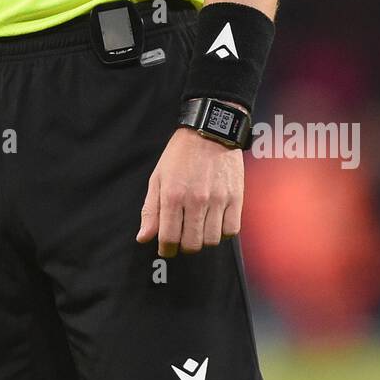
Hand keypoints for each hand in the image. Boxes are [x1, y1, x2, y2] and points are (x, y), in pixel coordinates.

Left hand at [136, 126, 243, 257]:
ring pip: (212, 240)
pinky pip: (231, 230)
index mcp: (173, 195)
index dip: (166, 249)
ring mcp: (218, 200)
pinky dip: (223, 233)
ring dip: (203, 240)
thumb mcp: (158, 178)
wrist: (210, 130)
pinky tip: (215, 223)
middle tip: (183, 238)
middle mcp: (196, 200)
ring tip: (199, 229)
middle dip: (184, 247)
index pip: (169, 238)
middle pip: (192, 244)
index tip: (167, 249)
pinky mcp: (236, 198)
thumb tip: (144, 238)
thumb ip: (151, 210)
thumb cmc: (180, 154)